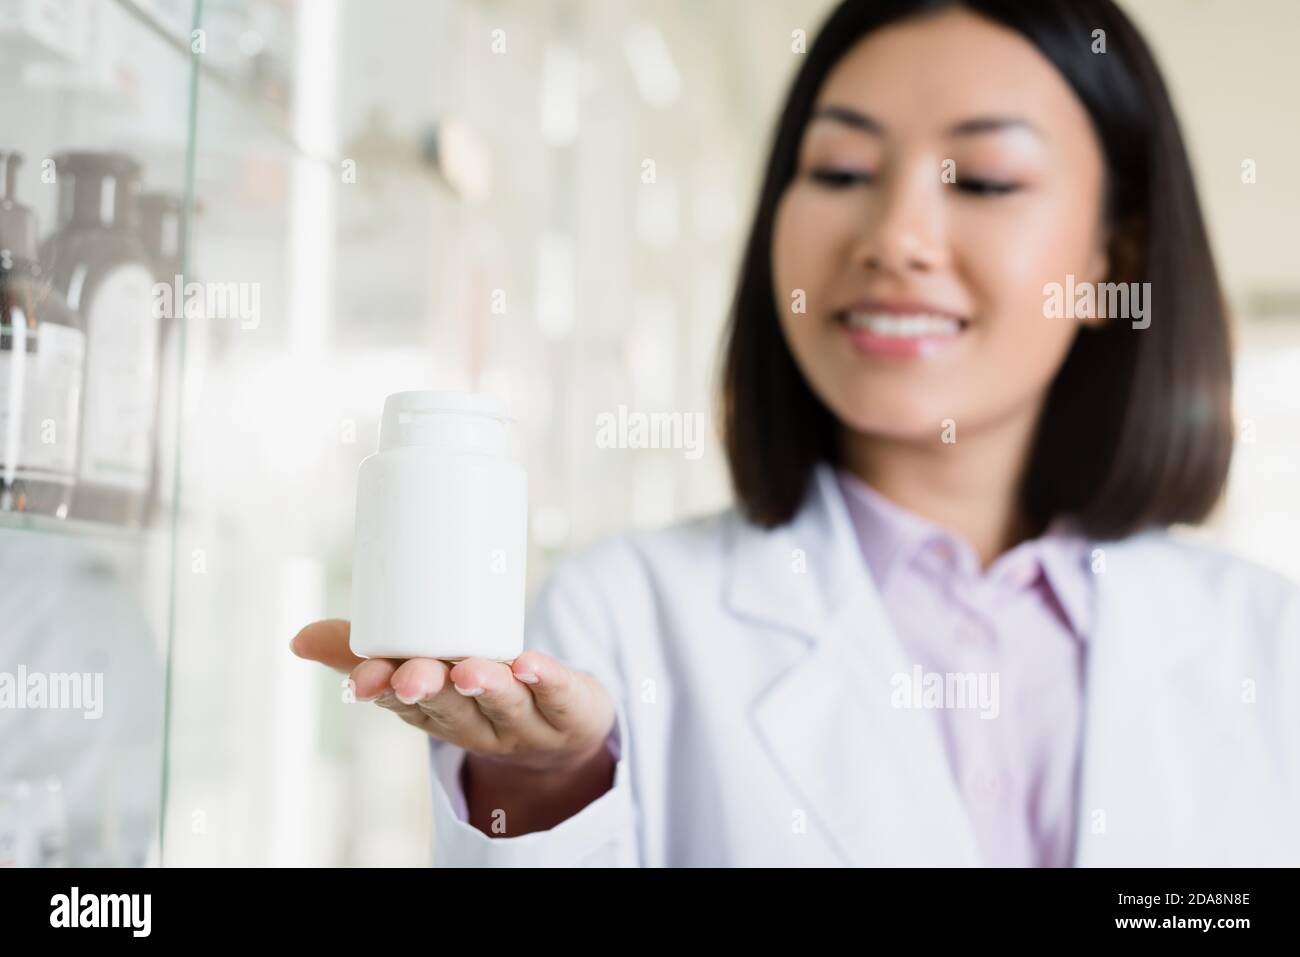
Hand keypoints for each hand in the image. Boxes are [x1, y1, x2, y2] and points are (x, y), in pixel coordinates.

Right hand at [290, 619, 615, 776]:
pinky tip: (530, 663)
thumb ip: (368, 650)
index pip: (406, 706)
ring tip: (468, 670)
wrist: (567, 736)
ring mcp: (528, 721)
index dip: (385, 692)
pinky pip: (559, 695)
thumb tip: (300, 638)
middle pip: (452, 710)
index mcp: (440, 711)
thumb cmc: (484, 694)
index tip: (364, 678)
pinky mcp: (571, 709)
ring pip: (504, 704)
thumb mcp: (428, 672)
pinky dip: (544, 679)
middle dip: (430, 692)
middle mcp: (480, 723)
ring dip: (485, 687)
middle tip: (412, 676)